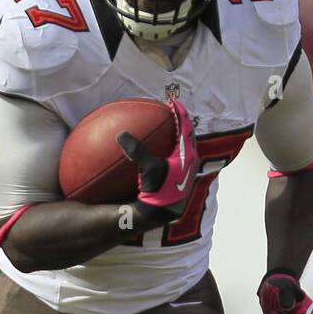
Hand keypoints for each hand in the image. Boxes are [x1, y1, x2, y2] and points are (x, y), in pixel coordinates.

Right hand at [117, 98, 197, 221]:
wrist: (165, 212)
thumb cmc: (159, 190)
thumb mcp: (147, 169)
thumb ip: (136, 151)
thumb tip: (121, 134)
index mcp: (187, 153)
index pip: (185, 126)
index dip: (179, 112)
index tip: (173, 101)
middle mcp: (191, 160)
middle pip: (187, 134)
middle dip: (181, 121)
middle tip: (173, 111)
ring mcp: (187, 169)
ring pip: (185, 146)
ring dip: (178, 135)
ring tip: (170, 126)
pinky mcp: (181, 177)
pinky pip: (178, 156)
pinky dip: (170, 148)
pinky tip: (159, 150)